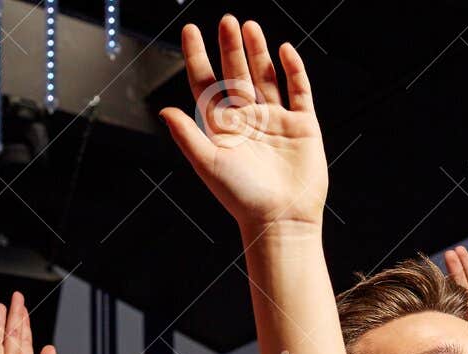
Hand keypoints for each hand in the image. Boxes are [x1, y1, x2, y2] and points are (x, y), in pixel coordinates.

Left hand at [159, 16, 325, 228]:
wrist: (281, 219)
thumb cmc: (242, 197)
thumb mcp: (208, 164)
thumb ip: (187, 136)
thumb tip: (164, 110)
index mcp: (224, 128)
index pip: (207, 84)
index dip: (198, 57)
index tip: (191, 31)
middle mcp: (249, 120)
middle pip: (237, 74)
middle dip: (231, 47)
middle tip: (226, 20)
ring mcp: (276, 121)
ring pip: (266, 77)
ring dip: (258, 52)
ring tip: (250, 26)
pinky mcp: (302, 126)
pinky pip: (298, 90)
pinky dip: (293, 70)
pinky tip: (285, 50)